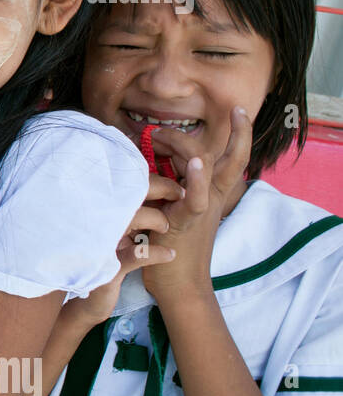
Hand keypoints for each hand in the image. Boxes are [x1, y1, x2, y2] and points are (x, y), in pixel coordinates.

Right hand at [60, 173, 178, 332]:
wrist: (93, 300)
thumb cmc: (109, 262)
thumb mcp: (120, 233)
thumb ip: (135, 212)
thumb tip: (163, 193)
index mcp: (104, 211)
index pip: (130, 183)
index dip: (156, 180)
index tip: (178, 185)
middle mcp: (100, 222)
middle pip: (131, 193)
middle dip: (162, 190)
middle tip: (182, 195)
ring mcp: (103, 244)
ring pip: (133, 217)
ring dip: (157, 219)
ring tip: (167, 228)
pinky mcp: (108, 269)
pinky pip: (137, 255)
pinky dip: (157, 254)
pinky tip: (169, 255)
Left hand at [142, 107, 251, 302]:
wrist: (177, 285)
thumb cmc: (170, 246)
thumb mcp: (173, 208)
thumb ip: (171, 185)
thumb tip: (155, 159)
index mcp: (210, 193)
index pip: (229, 157)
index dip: (239, 134)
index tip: (238, 110)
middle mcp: (212, 198)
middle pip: (234, 159)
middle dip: (238, 132)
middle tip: (224, 112)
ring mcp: (202, 210)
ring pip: (212, 171)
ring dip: (189, 147)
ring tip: (164, 134)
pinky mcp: (187, 223)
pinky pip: (198, 199)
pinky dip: (198, 180)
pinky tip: (196, 163)